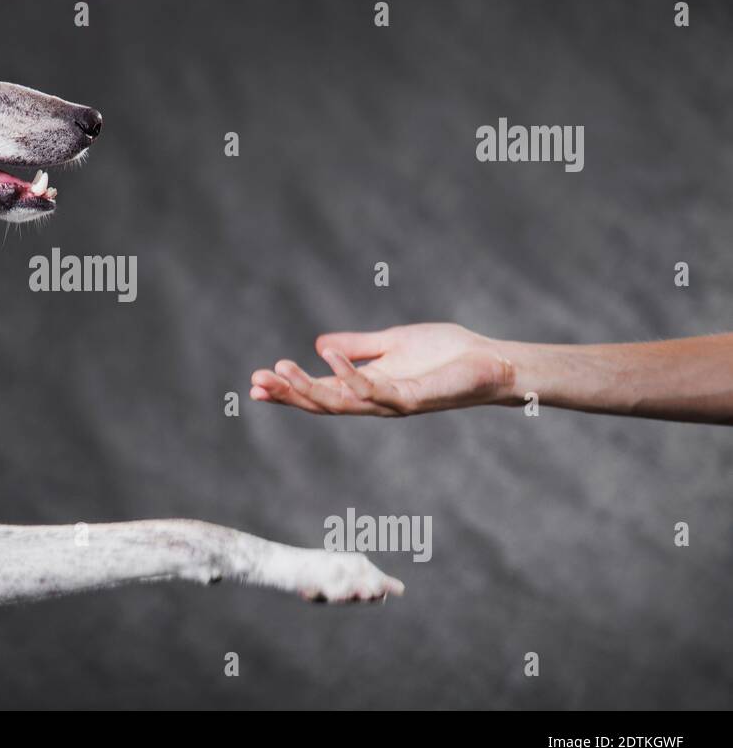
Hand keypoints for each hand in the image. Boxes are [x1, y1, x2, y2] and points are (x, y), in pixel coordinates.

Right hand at [250, 323, 517, 415]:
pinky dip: (348, 374)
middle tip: (254, 382)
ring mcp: (391, 403)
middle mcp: (374, 402)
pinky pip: (373, 390)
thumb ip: (358, 347)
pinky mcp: (411, 399)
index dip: (287, 390)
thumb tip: (320, 346)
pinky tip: (328, 357)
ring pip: (339, 403)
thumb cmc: (446, 354)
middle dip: (287, 394)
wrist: (492, 363)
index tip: (255, 383)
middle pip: (321, 404)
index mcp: (366, 389)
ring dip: (306, 388)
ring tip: (279, 369)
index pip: (319, 394)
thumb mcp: (392, 343)